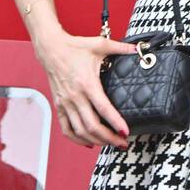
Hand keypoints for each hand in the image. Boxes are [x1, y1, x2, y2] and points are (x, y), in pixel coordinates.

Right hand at [36, 30, 139, 148]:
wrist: (50, 48)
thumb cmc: (74, 47)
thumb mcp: (100, 45)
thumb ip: (121, 48)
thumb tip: (139, 49)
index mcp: (87, 83)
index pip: (103, 108)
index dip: (115, 122)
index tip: (125, 131)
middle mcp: (75, 96)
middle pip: (91, 125)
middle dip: (108, 138)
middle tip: (122, 142)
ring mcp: (65, 103)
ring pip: (79, 131)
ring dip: (95, 141)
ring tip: (110, 144)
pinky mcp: (59, 106)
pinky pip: (66, 128)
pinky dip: (77, 139)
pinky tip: (89, 143)